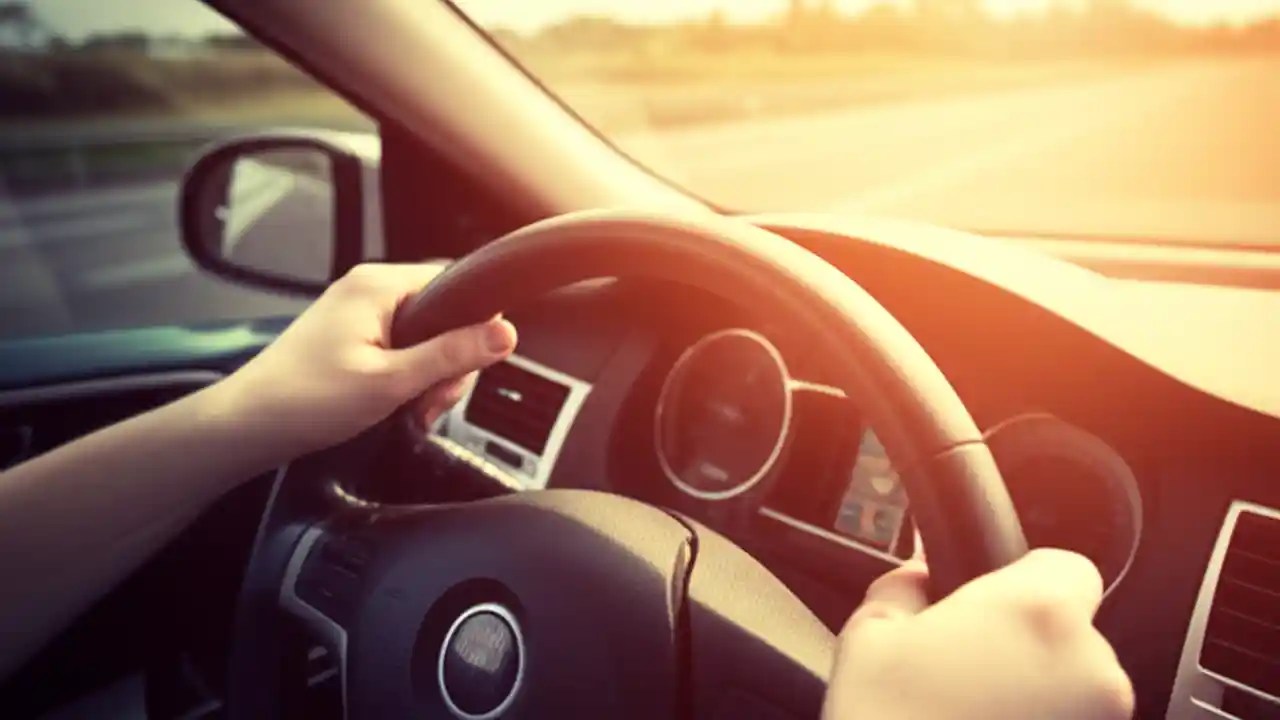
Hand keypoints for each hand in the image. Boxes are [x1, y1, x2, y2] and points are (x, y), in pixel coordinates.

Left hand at [215, 262, 516, 458]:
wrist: (248, 425)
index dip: (472, 327)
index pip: (455, 286)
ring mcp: (358, 314)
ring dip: (428, 378)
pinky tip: (396, 406)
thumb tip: (505, 333)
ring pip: (424, 339)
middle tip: (429, 400)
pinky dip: (407, 380)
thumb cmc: (306, 400)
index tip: (466, 367)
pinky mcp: (352, 338)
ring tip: (409, 409)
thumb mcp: (391, 382)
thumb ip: (452, 355)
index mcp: (378, 286)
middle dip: (448, 364)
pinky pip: (401, 351)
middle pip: (443, 316)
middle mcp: (368, 291)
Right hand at [823, 549, 1133, 719]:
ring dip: (1034, 693)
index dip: (1022, 576)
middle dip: (1021, 642)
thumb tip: (918, 575)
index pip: (1066, 564)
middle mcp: (1091, 669)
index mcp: (1038, 613)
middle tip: (959, 665)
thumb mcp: (868, 637)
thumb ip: (903, 585)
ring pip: (1072, 689)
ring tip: (966, 715)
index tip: (985, 600)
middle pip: (1068, 632)